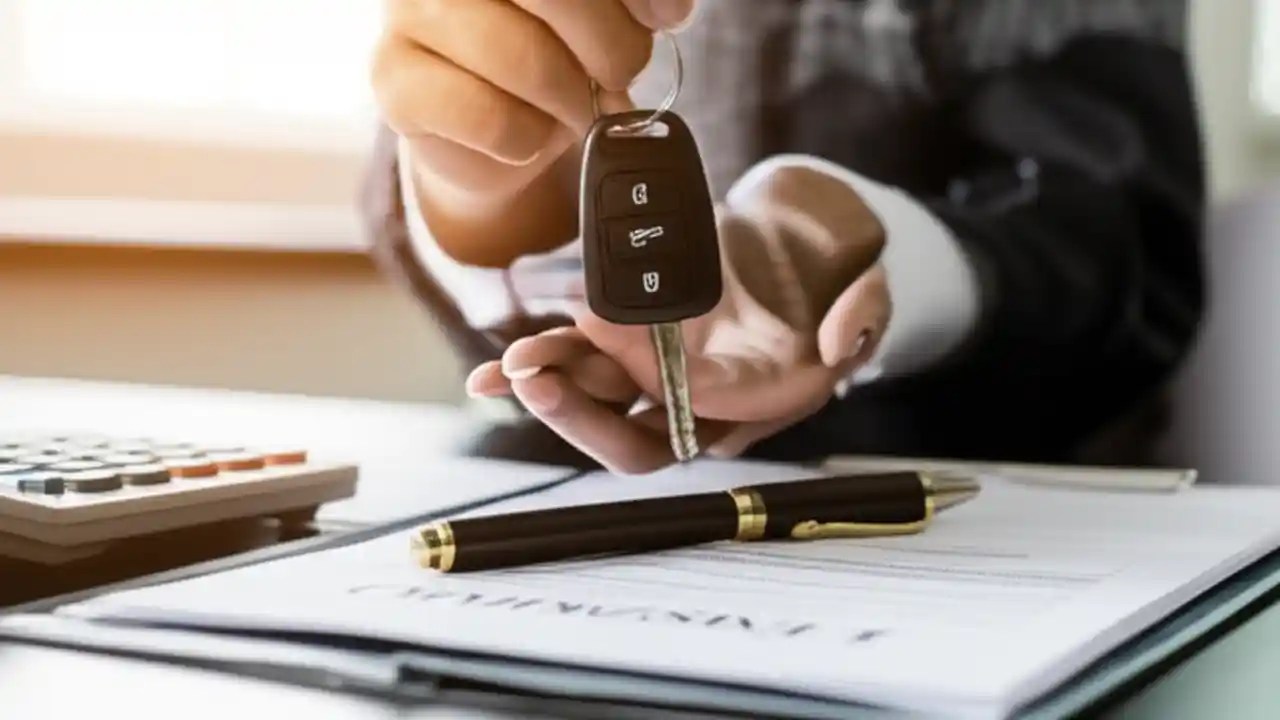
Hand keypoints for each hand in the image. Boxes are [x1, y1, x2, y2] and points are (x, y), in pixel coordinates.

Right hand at [371, 0, 695, 210]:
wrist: (489, 131)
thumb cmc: (552, 53)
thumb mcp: (603, 16)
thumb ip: (631, 2)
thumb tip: (669, 8)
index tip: (668, 18)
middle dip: (610, 44)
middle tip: (619, 75)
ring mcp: (411, 12)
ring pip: (523, 60)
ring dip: (571, 101)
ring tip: (575, 109)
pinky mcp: (394, 81)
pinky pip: (489, 118)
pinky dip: (528, 140)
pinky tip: (526, 135)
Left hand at [466, 164, 891, 473]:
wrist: (802, 234)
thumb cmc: (834, 263)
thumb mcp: (872, 282)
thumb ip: (866, 313)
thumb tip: (841, 344)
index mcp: (769, 392)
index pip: (718, 404)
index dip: (677, 383)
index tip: (632, 344)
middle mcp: (709, 399)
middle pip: (640, 434)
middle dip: (585, 415)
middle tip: (537, 377)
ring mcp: (666, 373)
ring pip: (600, 401)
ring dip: (550, 390)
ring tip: (502, 374)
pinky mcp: (636, 340)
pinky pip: (582, 362)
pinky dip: (541, 366)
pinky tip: (494, 373)